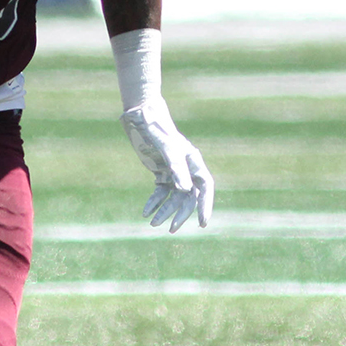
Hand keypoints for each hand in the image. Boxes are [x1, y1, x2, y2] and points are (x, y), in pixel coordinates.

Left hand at [120, 98, 213, 231]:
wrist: (140, 116)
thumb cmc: (155, 129)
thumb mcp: (165, 148)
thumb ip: (176, 167)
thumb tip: (185, 190)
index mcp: (193, 161)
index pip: (204, 188)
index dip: (205, 206)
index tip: (202, 223)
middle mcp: (186, 167)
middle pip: (189, 196)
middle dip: (181, 214)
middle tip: (172, 230)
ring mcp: (173, 170)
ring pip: (174, 197)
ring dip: (165, 211)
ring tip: (153, 223)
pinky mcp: (160, 171)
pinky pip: (161, 192)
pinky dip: (154, 202)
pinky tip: (146, 211)